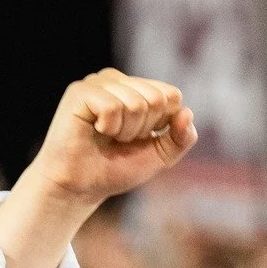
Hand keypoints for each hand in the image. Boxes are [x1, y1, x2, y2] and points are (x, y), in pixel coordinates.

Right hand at [30, 70, 196, 207]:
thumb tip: (187, 112)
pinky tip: (95, 131)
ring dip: (125, 131)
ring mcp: (98, 83)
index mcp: (137, 88)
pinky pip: (113, 107)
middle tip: (121, 139)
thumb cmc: (115, 168)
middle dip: (143, 129)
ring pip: (135, 104)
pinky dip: (109, 128)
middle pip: (156, 98)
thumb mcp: (160, 156)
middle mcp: (118, 80)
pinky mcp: (80, 92)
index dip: (161, 125)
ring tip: (108, 137)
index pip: (171, 95)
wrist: (81, 187)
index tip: (140, 137)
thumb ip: (181, 137)